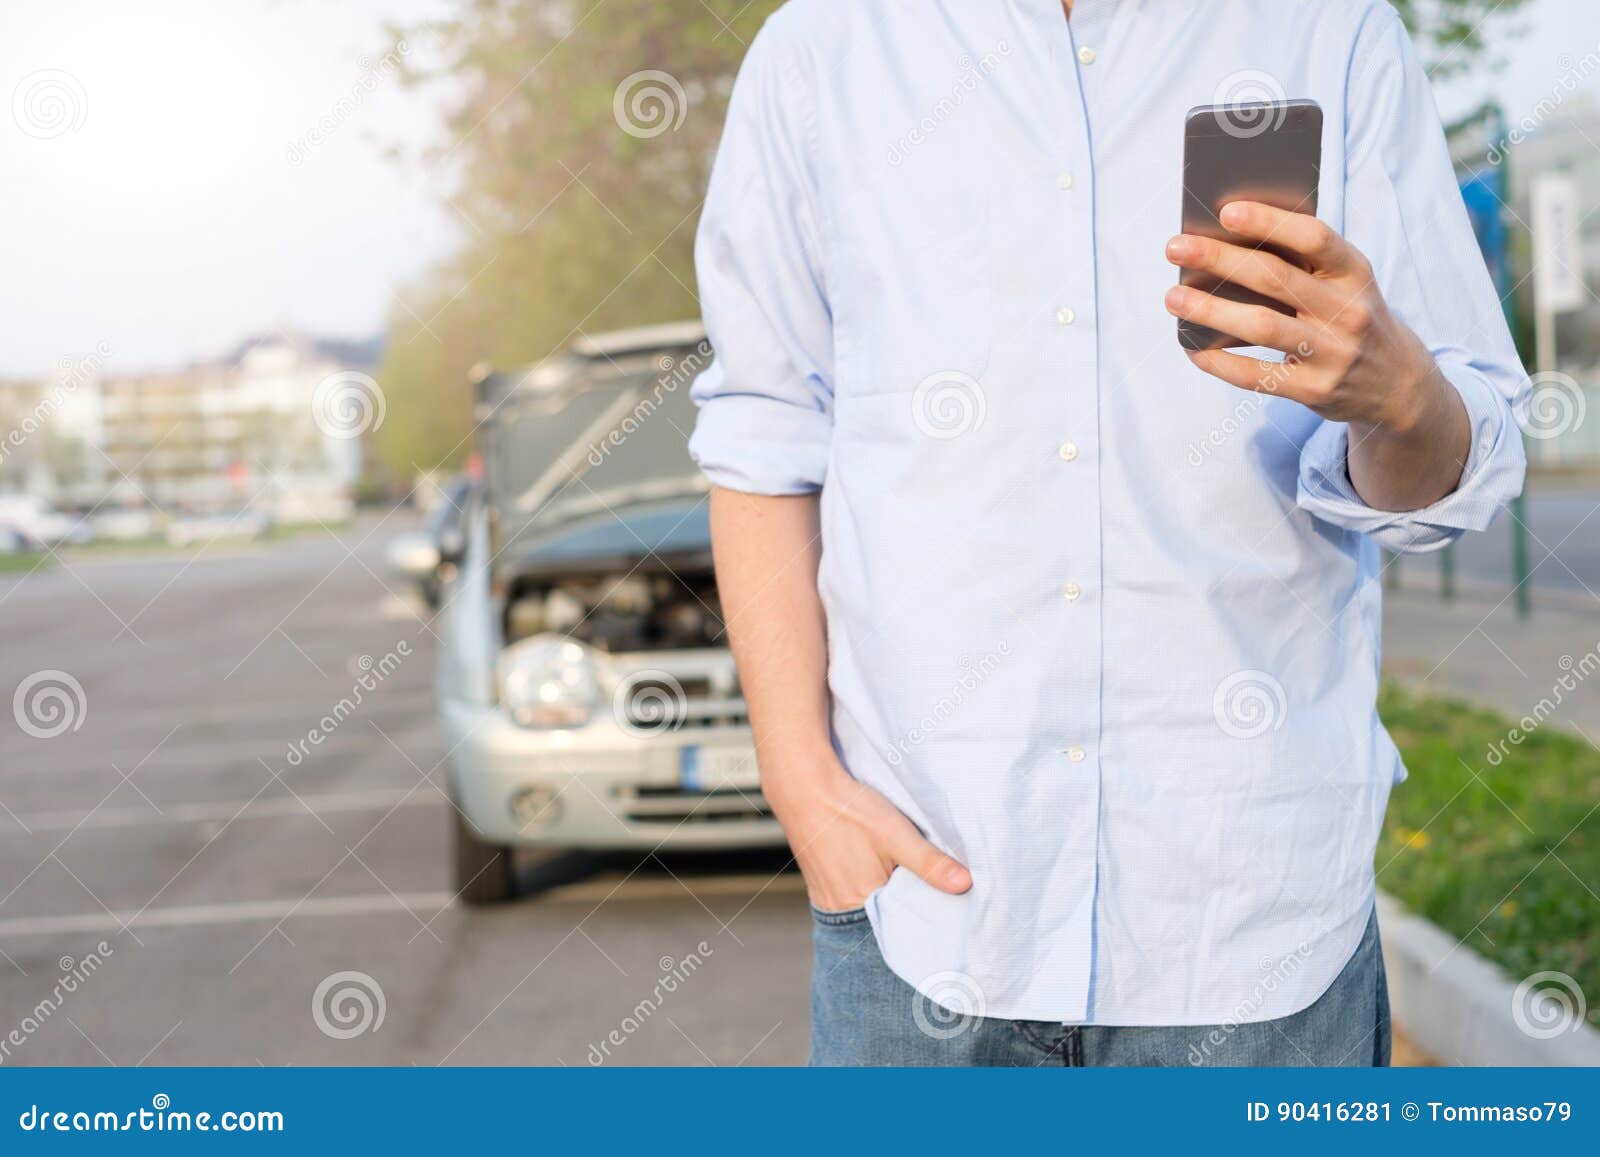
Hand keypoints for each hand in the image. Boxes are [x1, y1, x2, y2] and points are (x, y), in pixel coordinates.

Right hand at [764, 754, 971, 911]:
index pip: (902, 926)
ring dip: (888, 897)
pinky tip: (879, 869)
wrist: (803, 787)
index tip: (947, 911)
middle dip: (908, 908)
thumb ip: (930, 863)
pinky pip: (852, 896)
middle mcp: (840, 908)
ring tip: (906, 878)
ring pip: (869, 906)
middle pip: (885, 919)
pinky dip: (870, 888)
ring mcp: (826, 897)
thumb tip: (965, 885)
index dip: (924, 918)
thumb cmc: (847, 809)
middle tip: (934, 892)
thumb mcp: (895, 834)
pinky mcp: (820, 883)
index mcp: (861, 902)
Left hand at [1164, 201, 1444, 428]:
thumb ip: (1304, 264)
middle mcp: (1347, 311)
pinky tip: (1193, 347)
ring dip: (1209, 310)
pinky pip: (1256, 374)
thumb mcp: (1347, 285)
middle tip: (1175, 247)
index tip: (1225, 211)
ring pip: (1261, 326)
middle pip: (1274, 278)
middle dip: (1219, 259)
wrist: (1396, 384)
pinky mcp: (1314, 390)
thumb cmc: (1352, 318)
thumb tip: (1228, 241)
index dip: (1269, 222)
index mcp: (1356, 273)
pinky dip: (1219, 361)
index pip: (1314, 237)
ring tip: (1173, 297)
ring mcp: (1332, 353)